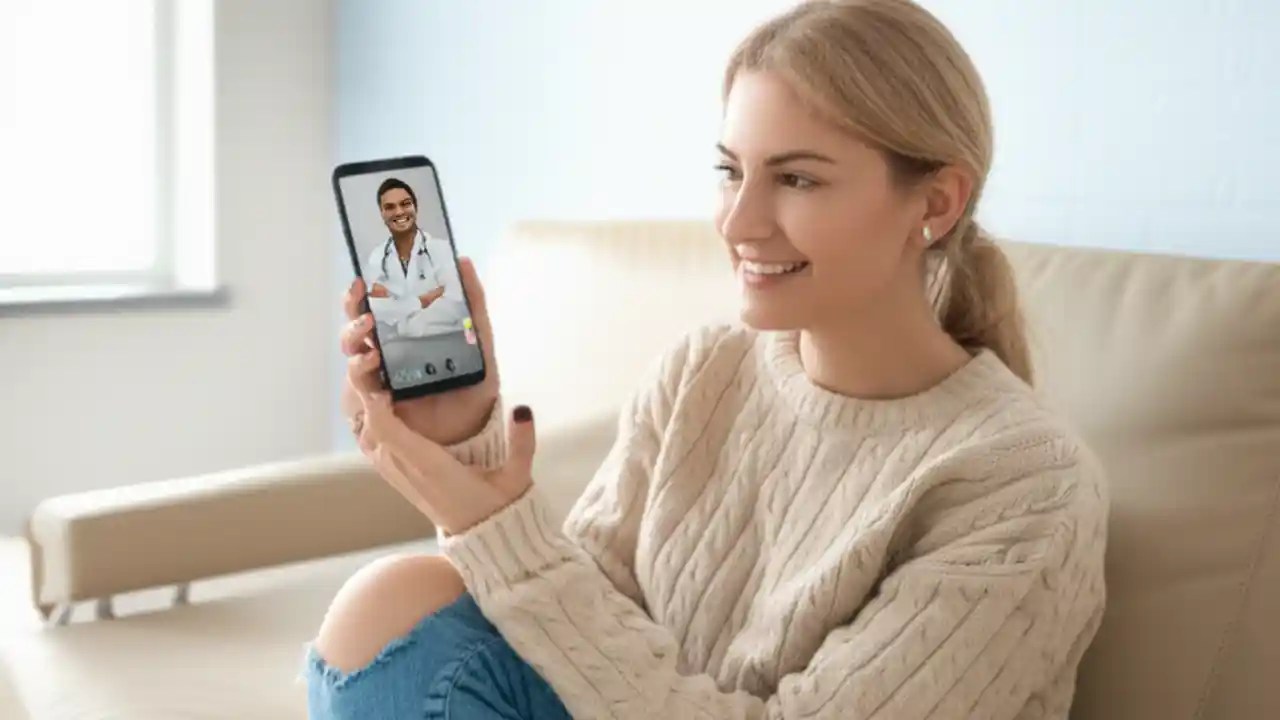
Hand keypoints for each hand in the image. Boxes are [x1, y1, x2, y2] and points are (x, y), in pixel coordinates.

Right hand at [340, 259, 498, 446]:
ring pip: (352, 356)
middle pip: (355, 328)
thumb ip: (473, 303)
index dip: (363, 292)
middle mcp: (385, 354)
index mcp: (403, 334)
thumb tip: (464, 261)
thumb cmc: (473, 383)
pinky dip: (361, 377)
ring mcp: (378, 380)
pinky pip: (358, 391)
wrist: (476, 429)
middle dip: (352, 312)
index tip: (363, 277)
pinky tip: (375, 369)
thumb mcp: (479, 340)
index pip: (374, 307)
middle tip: (364, 302)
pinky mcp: (378, 407)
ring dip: (355, 343)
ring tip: (372, 341)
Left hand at [353, 389, 535, 534]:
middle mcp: (406, 469)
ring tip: (379, 375)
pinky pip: (373, 445)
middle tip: (377, 359)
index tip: (382, 372)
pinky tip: (383, 402)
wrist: (485, 538)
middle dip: (366, 391)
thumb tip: (522, 409)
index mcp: (429, 465)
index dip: (375, 399)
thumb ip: (521, 443)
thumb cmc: (499, 506)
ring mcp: (397, 475)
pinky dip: (371, 421)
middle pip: (369, 426)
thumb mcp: (517, 476)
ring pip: (367, 435)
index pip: (386, 428)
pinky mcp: (398, 477)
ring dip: (366, 406)